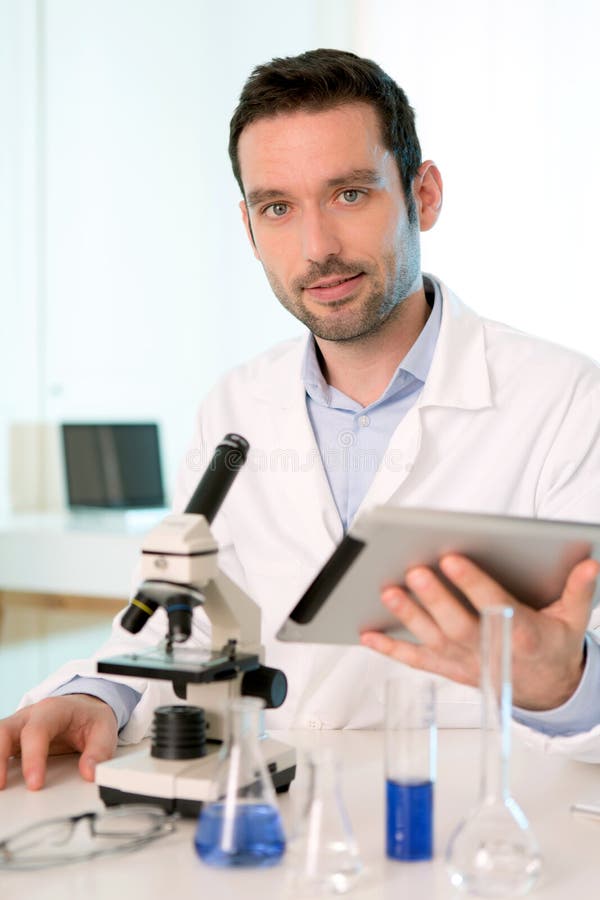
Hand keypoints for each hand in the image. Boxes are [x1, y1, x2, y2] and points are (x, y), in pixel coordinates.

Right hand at [0, 695, 117, 790]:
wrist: (83, 707)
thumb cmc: (89, 717)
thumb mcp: (104, 728)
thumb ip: (99, 750)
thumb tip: (90, 773)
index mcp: (53, 710)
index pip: (36, 731)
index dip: (33, 757)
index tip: (35, 783)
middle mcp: (30, 716)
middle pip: (5, 730)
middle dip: (0, 758)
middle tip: (2, 786)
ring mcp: (18, 727)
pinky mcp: (13, 741)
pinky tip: (0, 781)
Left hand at [360, 555, 599, 710]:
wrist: (546, 691)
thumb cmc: (552, 646)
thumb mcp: (572, 619)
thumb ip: (577, 590)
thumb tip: (590, 563)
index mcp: (521, 634)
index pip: (493, 605)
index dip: (472, 582)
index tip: (452, 557)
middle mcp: (489, 651)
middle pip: (457, 624)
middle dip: (434, 598)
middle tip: (413, 570)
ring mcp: (466, 663)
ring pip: (433, 639)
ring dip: (409, 616)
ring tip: (387, 591)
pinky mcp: (449, 669)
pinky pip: (417, 660)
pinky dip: (391, 649)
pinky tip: (368, 634)